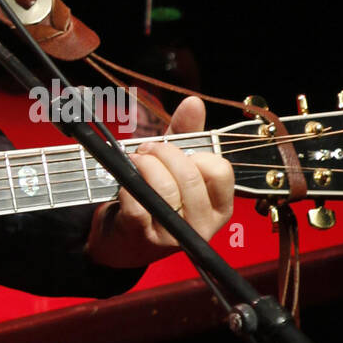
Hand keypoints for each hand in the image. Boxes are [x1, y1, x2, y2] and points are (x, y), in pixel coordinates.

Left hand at [85, 96, 233, 269]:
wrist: (122, 239)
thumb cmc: (155, 196)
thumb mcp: (173, 164)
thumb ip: (185, 134)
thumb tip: (194, 102)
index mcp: (219, 205)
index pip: (220, 170)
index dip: (193, 153)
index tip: (173, 149)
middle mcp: (203, 225)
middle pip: (190, 177)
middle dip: (162, 154)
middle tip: (145, 151)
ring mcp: (174, 235)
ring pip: (165, 189)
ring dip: (143, 166)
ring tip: (134, 162)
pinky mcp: (144, 237)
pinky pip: (138, 201)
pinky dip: (127, 186)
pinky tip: (124, 184)